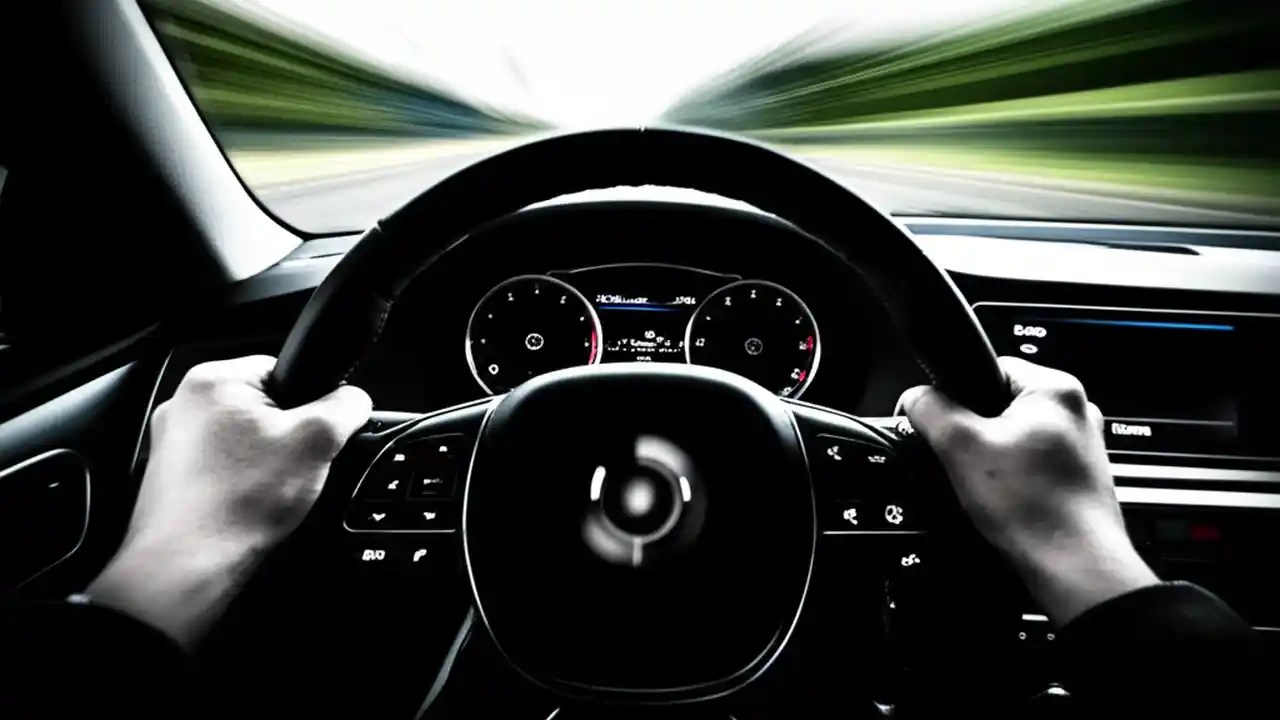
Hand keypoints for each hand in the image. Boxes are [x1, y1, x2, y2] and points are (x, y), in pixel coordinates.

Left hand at [88, 356, 371, 645]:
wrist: (188, 565)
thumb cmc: (237, 503)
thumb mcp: (317, 443)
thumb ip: (345, 407)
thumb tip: (353, 400)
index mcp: (213, 380)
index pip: (282, 369)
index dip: (309, 403)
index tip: (311, 436)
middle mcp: (183, 403)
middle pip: (262, 406)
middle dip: (284, 436)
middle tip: (292, 468)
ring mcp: (171, 441)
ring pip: (241, 439)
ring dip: (261, 460)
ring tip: (266, 490)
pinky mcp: (170, 475)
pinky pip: (221, 466)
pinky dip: (238, 481)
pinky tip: (246, 503)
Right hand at [899, 356, 1156, 623]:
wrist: (1075, 569)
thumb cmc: (1033, 507)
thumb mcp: (961, 448)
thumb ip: (931, 410)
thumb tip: (915, 396)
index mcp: (1055, 388)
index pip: (988, 366)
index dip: (954, 393)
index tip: (938, 421)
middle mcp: (1077, 410)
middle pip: (1000, 404)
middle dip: (973, 430)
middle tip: (959, 459)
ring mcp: (1082, 446)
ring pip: (1014, 436)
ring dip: (991, 456)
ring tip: (984, 484)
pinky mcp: (1079, 476)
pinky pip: (1031, 463)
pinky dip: (1012, 477)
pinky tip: (1004, 499)